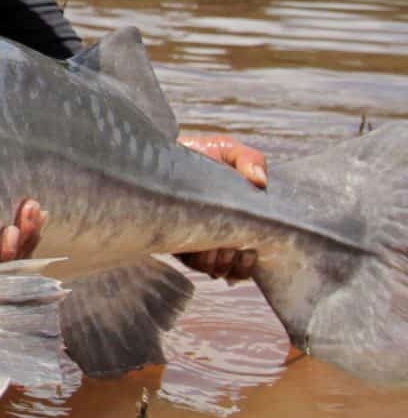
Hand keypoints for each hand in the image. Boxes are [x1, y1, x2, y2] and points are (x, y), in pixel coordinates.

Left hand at [176, 133, 267, 281]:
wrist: (155, 155)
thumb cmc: (198, 154)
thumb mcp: (227, 150)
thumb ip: (249, 159)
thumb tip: (261, 180)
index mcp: (239, 218)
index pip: (255, 251)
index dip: (255, 259)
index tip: (253, 249)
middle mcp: (219, 234)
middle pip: (237, 267)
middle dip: (238, 264)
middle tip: (233, 249)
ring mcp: (196, 240)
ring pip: (214, 267)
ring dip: (220, 263)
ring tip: (217, 247)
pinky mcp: (173, 242)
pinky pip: (190, 262)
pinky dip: (199, 260)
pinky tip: (200, 247)